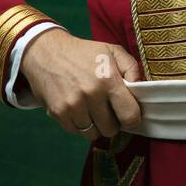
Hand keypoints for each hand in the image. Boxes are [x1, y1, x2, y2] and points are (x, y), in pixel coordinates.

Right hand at [19, 28, 142, 140]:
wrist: (45, 52)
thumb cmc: (83, 52)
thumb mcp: (112, 51)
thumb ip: (132, 68)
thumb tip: (140, 88)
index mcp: (108, 80)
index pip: (129, 116)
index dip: (133, 119)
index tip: (129, 115)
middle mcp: (90, 95)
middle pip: (111, 129)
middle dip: (113, 122)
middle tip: (109, 110)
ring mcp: (72, 106)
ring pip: (93, 134)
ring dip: (96, 125)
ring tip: (93, 108)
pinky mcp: (58, 113)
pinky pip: (76, 132)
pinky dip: (80, 124)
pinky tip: (79, 109)